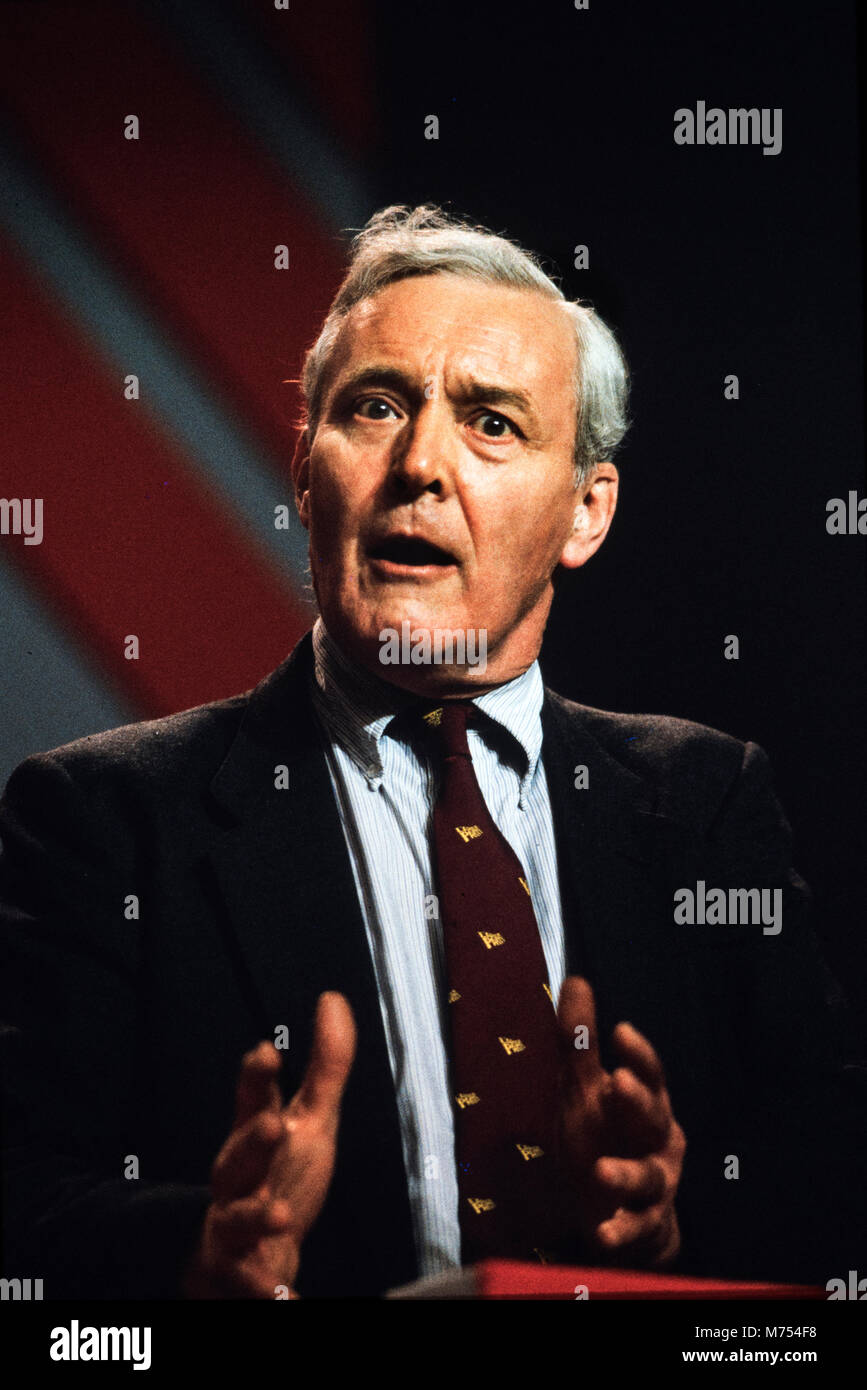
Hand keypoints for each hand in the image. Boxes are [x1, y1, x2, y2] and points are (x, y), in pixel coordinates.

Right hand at [182, 991, 355, 1298]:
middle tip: (271, 1125)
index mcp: (258, 1138)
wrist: (248, 1259)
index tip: (266, 1051)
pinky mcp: (238, 1274)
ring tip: (279, 1212)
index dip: (257, 1079)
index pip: (254, 1102)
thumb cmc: (279, 1178)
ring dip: (255, 1214)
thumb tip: (332, 1000)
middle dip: (251, 1141)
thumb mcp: (311, 1120)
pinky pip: (250, 1284)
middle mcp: (238, 1180)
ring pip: (235, 1219)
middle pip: (236, 1157)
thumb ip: (325, 1064)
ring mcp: (233, 1227)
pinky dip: (266, 1291)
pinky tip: (286, 1295)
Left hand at [554, 976, 684, 1267]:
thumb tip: (576, 979)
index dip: (639, 1054)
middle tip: (616, 1084)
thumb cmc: (607, 1137)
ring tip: (601, 1171)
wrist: (626, 1212)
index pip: (650, 1074)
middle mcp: (658, 1140)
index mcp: (647, 1103)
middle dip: (637, 1102)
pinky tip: (602, 1234)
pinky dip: (621, 1233)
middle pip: (653, 1119)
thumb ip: (580, 1043)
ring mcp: (655, 1183)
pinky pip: (636, 1229)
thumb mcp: (587, 1090)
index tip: (621, 1029)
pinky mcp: (644, 1225)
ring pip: (648, 1177)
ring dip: (626, 1174)